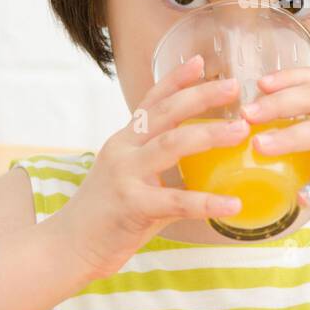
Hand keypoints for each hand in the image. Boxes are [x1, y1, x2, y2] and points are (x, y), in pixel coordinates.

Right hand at [51, 54, 250, 279]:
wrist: (68, 247)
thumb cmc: (106, 216)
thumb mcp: (129, 178)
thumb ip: (160, 166)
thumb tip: (203, 162)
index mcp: (124, 141)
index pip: (151, 101)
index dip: (175, 80)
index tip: (201, 62)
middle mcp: (123, 150)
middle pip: (166, 113)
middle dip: (201, 96)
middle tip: (234, 86)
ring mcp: (126, 175)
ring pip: (172, 145)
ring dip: (210, 135)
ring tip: (241, 132)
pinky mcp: (132, 205)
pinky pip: (177, 201)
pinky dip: (207, 202)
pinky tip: (233, 204)